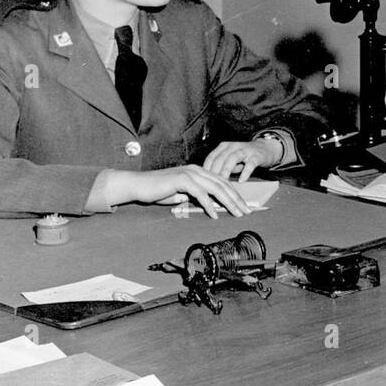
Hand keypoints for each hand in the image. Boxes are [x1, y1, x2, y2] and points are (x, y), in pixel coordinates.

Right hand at [89, 165, 250, 216]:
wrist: (138, 185)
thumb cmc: (157, 190)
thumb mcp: (180, 195)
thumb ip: (193, 197)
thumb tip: (206, 204)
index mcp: (199, 172)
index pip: (222, 183)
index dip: (234, 194)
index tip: (243, 206)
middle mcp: (197, 170)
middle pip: (223, 185)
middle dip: (237, 199)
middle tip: (247, 212)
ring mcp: (190, 173)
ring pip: (216, 188)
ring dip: (228, 202)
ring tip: (237, 213)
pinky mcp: (182, 180)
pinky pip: (200, 194)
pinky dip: (209, 205)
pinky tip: (215, 215)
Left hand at [203, 139, 282, 181]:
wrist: (265, 149)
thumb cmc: (244, 157)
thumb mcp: (229, 159)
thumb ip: (220, 167)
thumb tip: (209, 181)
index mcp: (224, 147)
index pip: (211, 157)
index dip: (205, 168)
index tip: (202, 180)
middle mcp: (233, 146)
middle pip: (221, 157)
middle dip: (214, 170)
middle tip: (210, 183)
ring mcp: (245, 150)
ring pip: (233, 158)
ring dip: (227, 170)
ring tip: (223, 181)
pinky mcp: (256, 156)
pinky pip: (250, 164)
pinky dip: (245, 172)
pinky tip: (241, 180)